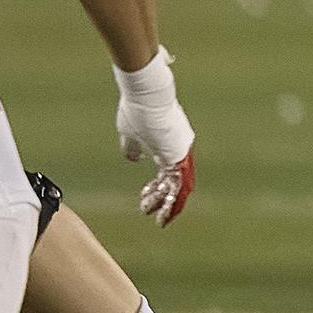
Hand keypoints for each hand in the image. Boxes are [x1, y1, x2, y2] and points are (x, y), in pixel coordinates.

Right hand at [115, 50, 195, 225]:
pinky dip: (172, 199)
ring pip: (179, 186)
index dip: (156, 187)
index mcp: (169, 144)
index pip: (167, 171)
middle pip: (176, 181)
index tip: (142, 196)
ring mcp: (181, 152)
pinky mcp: (180, 155)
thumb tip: (133, 158)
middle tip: (147, 212)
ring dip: (166, 203)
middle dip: (162, 199)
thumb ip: (133, 146)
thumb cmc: (136, 111)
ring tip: (154, 216)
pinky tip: (162, 211)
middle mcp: (179, 149)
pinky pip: (180, 183)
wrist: (145, 96)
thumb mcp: (131, 132)